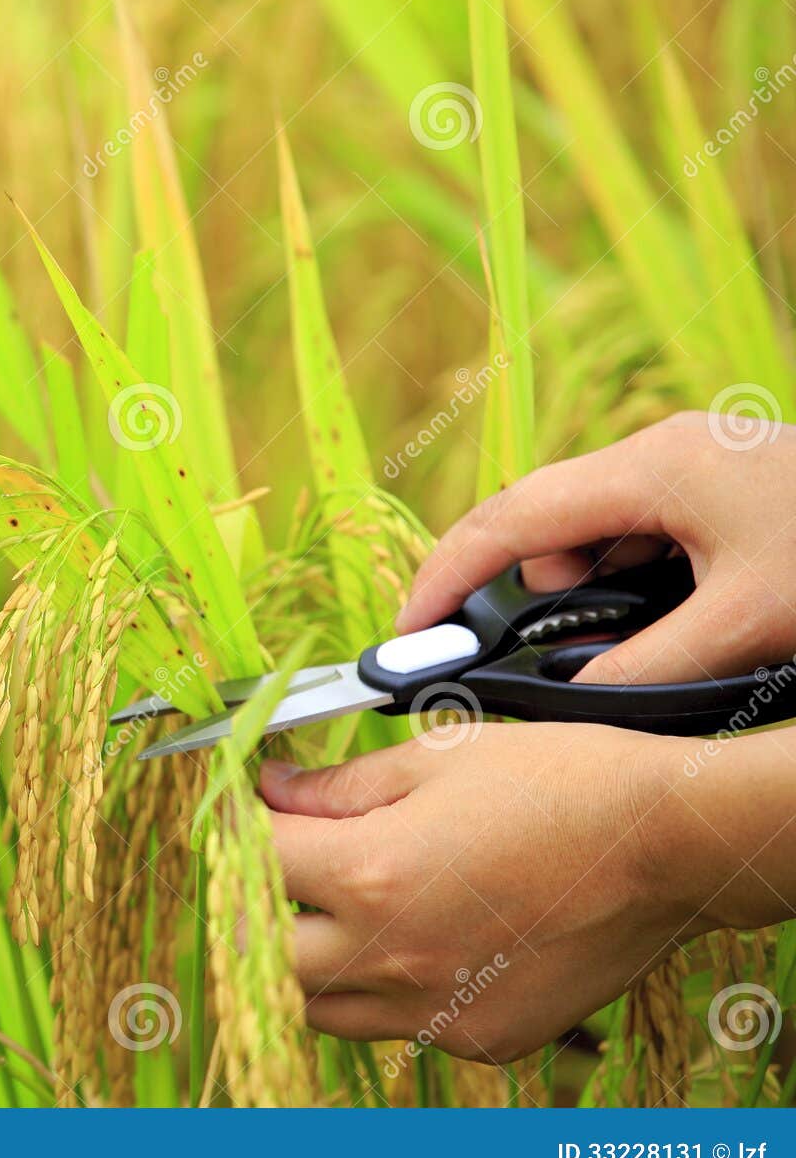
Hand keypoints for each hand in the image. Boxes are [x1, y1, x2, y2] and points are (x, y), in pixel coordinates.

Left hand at [256, 721, 793, 1062]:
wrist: (667, 847)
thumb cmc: (558, 785)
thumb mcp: (434, 760)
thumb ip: (337, 787)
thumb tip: (270, 789)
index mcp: (370, 874)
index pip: (252, 864)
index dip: (239, 831)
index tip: (249, 813)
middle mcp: (392, 955)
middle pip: (265, 954)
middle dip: (258, 907)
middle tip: (282, 869)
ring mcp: (435, 1009)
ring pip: (320, 1008)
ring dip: (308, 962)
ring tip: (339, 911)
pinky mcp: (479, 1037)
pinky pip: (396, 1029)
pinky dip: (382, 992)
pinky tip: (413, 943)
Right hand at [397, 411, 795, 683]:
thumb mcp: (749, 627)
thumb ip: (644, 670)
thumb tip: (571, 703)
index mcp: (655, 469)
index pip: (512, 519)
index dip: (448, 575)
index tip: (409, 629)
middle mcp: (664, 454)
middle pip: (551, 526)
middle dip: (541, 598)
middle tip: (565, 662)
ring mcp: (695, 468)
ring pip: (600, 539)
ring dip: (603, 599)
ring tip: (671, 643)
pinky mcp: (721, 490)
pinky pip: (646, 541)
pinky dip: (645, 589)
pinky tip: (697, 620)